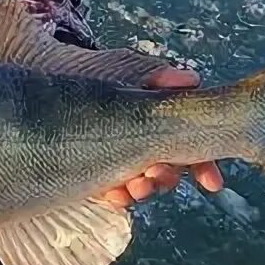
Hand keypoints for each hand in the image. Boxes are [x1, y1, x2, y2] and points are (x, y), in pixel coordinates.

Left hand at [102, 66, 223, 207]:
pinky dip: (118, 195)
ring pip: (143, 185)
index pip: (190, 146)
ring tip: (136, 185)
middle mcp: (143, 143)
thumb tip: (190, 80)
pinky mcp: (96, 171)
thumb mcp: (126, 68)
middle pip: (168, 171)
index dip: (204, 165)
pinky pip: (113, 192)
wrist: (53, 74)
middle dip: (166, 177)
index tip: (210, 182)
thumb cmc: (94, 71)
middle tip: (156, 173)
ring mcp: (120, 159)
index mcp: (158, 121)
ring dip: (144, 189)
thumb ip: (156, 75)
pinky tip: (114, 193)